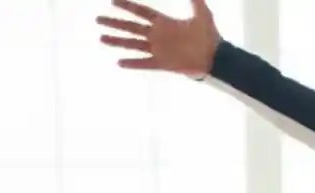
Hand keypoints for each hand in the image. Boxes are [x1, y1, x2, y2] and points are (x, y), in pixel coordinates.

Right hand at [96, 0, 221, 76]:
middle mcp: (158, 35)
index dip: (128, 7)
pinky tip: (119, 62)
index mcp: (165, 23)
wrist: (215, 59)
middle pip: (132, 27)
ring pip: (133, 44)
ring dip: (117, 41)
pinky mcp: (163, 63)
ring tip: (101, 38)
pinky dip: (133, 63)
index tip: (113, 1)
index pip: (142, 12)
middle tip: (98, 19)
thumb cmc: (210, 37)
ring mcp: (159, 50)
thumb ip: (196, 0)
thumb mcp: (203, 14)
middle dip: (115, 23)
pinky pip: (145, 63)